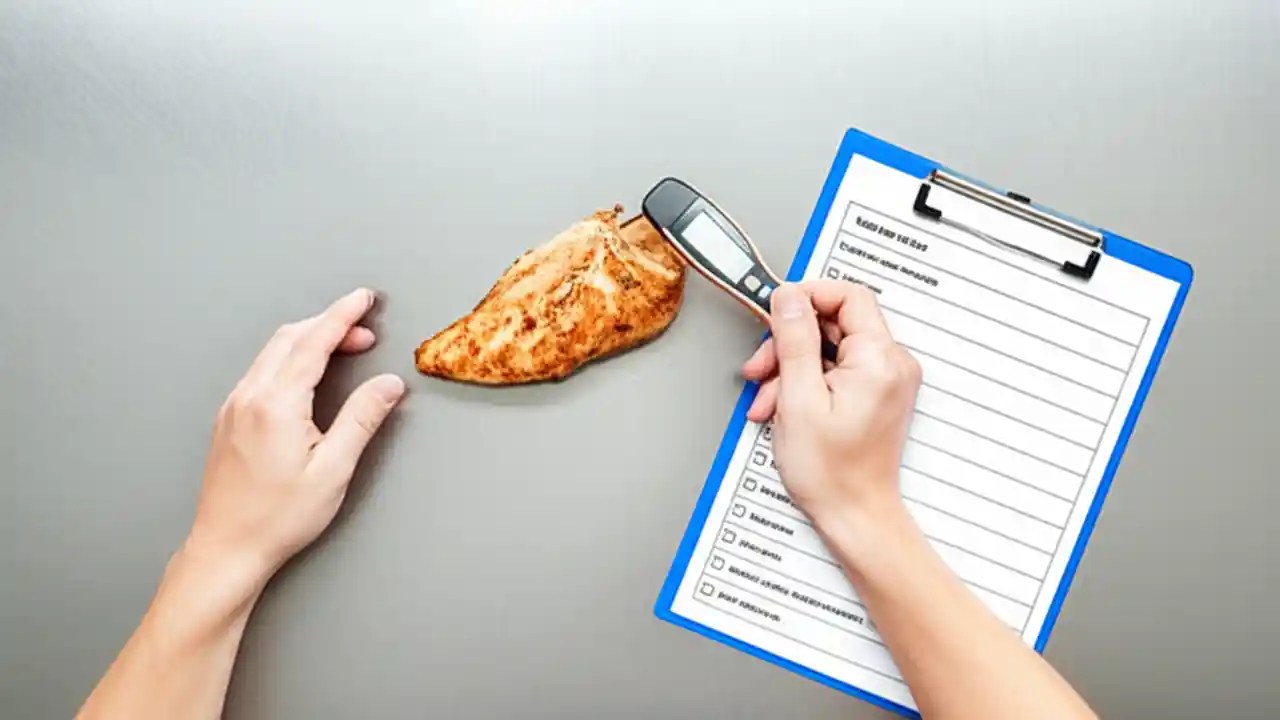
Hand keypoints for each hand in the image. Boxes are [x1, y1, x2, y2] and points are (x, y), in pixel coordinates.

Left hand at [183, 288, 405, 582]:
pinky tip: (307, 375)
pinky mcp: (228, 420)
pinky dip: (289, 359)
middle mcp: (249, 397)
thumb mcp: (333, 470)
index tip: (364, 299)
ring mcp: (234, 407)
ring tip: (343, 349)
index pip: (314, 342)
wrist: (226, 548)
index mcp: (276, 404)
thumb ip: (362, 419)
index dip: (343, 315)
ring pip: (273, 352)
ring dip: (309, 340)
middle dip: (329, 324)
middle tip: (365, 329)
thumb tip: (389, 384)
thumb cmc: (278, 517)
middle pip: (290, 338)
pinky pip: (260, 371)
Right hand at [741, 281, 920, 529]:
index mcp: (879, 359)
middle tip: (761, 368)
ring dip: (792, 368)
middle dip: (789, 343)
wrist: (855, 516)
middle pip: (833, 324)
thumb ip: (794, 340)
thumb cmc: (832, 473)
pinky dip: (807, 382)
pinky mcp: (876, 394)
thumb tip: (789, 298)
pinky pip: (838, 370)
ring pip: (830, 348)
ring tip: (769, 399)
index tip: (776, 310)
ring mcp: (886, 380)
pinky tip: (785, 406)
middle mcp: (891, 364)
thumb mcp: (798, 399)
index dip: (807, 297)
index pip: (848, 296)